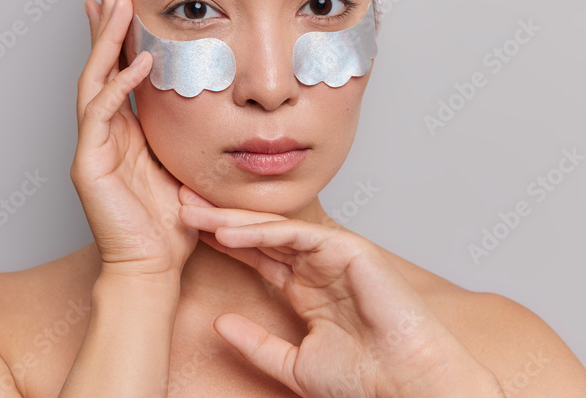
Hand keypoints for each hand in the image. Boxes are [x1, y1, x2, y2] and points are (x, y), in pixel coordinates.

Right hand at [70, 0, 198, 280]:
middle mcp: (103, 132)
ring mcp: (92, 146)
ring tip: (116, 3)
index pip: (116, 70)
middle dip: (102, 22)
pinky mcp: (88, 164)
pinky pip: (102, 114)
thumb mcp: (185, 163)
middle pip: (98, 64)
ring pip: (93, 79)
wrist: (153, 269)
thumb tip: (215, 102)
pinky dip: (119, 84)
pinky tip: (137, 60)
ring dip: (105, 39)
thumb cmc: (172, 224)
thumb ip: (188, 132)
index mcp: (124, 131)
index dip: (117, 35)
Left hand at [177, 186, 504, 396]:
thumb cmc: (364, 381)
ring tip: (194, 215)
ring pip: (275, 228)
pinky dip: (262, 231)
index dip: (221, 241)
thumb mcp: (294, 364)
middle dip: (220, 220)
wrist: (406, 386)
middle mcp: (318, 267)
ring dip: (233, 220)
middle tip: (179, 205)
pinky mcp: (349, 249)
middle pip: (261, 234)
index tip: (184, 231)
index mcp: (307, 290)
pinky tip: (229, 232)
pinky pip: (297, 235)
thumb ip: (257, 344)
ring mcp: (334, 255)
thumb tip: (218, 327)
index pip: (257, 255)